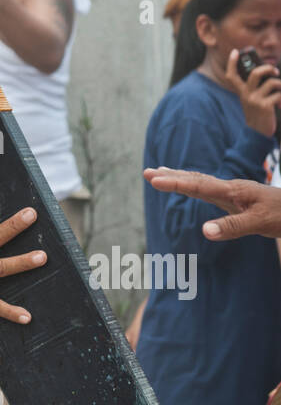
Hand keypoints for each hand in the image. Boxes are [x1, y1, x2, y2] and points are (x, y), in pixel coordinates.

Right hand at [143, 166, 280, 239]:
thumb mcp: (259, 223)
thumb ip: (233, 226)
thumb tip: (204, 231)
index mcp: (233, 191)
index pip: (198, 185)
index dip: (175, 182)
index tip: (153, 180)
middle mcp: (230, 187)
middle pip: (195, 178)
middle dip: (170, 176)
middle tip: (146, 173)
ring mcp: (232, 191)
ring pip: (200, 181)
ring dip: (178, 177)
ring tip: (159, 173)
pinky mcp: (235, 197)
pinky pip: (208, 187)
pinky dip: (192, 183)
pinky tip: (189, 186)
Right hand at [225, 48, 280, 136]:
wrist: (257, 133)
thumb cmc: (258, 114)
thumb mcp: (251, 100)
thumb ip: (256, 88)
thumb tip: (270, 74)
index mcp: (241, 92)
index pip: (231, 75)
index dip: (232, 62)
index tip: (235, 52)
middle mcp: (246, 95)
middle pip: (254, 73)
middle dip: (267, 68)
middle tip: (274, 71)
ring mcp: (255, 100)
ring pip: (271, 83)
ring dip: (280, 85)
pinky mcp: (265, 106)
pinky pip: (279, 95)